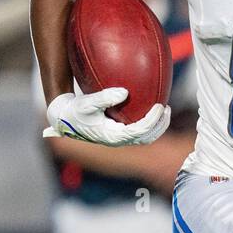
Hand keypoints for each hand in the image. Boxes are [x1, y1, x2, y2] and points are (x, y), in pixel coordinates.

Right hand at [44, 89, 169, 145]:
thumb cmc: (75, 110)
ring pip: (146, 137)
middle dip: (160, 125)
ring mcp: (120, 138)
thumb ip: (104, 97)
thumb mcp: (86, 103)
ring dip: (157, 125)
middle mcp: (118, 140)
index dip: (152, 120)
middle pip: (147, 138)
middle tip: (167, 108)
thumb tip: (125, 92)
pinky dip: (149, 123)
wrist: (65, 119)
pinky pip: (140, 131)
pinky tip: (152, 108)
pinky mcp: (119, 133)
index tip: (160, 105)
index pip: (139, 131)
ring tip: (164, 109)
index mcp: (112, 136)